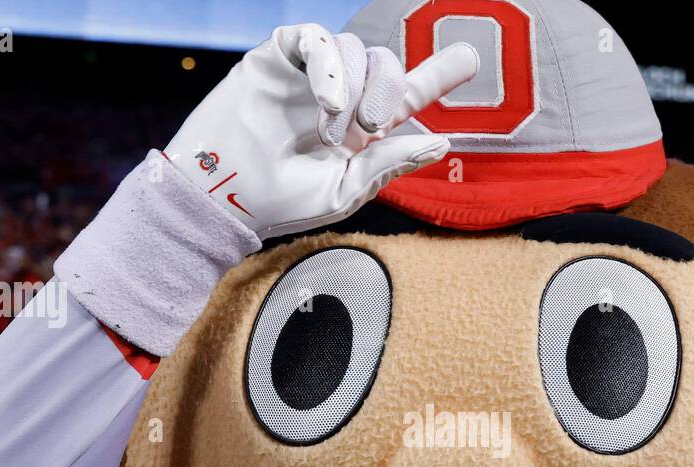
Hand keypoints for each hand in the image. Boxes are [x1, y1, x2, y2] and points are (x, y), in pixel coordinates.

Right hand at [165, 24, 477, 240]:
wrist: (224, 194)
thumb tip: (441, 141)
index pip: (406, 94)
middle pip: (388, 64)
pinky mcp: (278, 57)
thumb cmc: (280, 202)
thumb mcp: (346, 190)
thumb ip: (390, 162)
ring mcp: (310, 75)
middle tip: (367, 128)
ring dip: (352, 90)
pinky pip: (316, 37)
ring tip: (326, 130)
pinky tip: (324, 100)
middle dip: (389, 91)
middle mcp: (340, 97)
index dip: (438, 75)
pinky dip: (329, 65)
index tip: (470, 61)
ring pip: (355, 50)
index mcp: (360, 130)